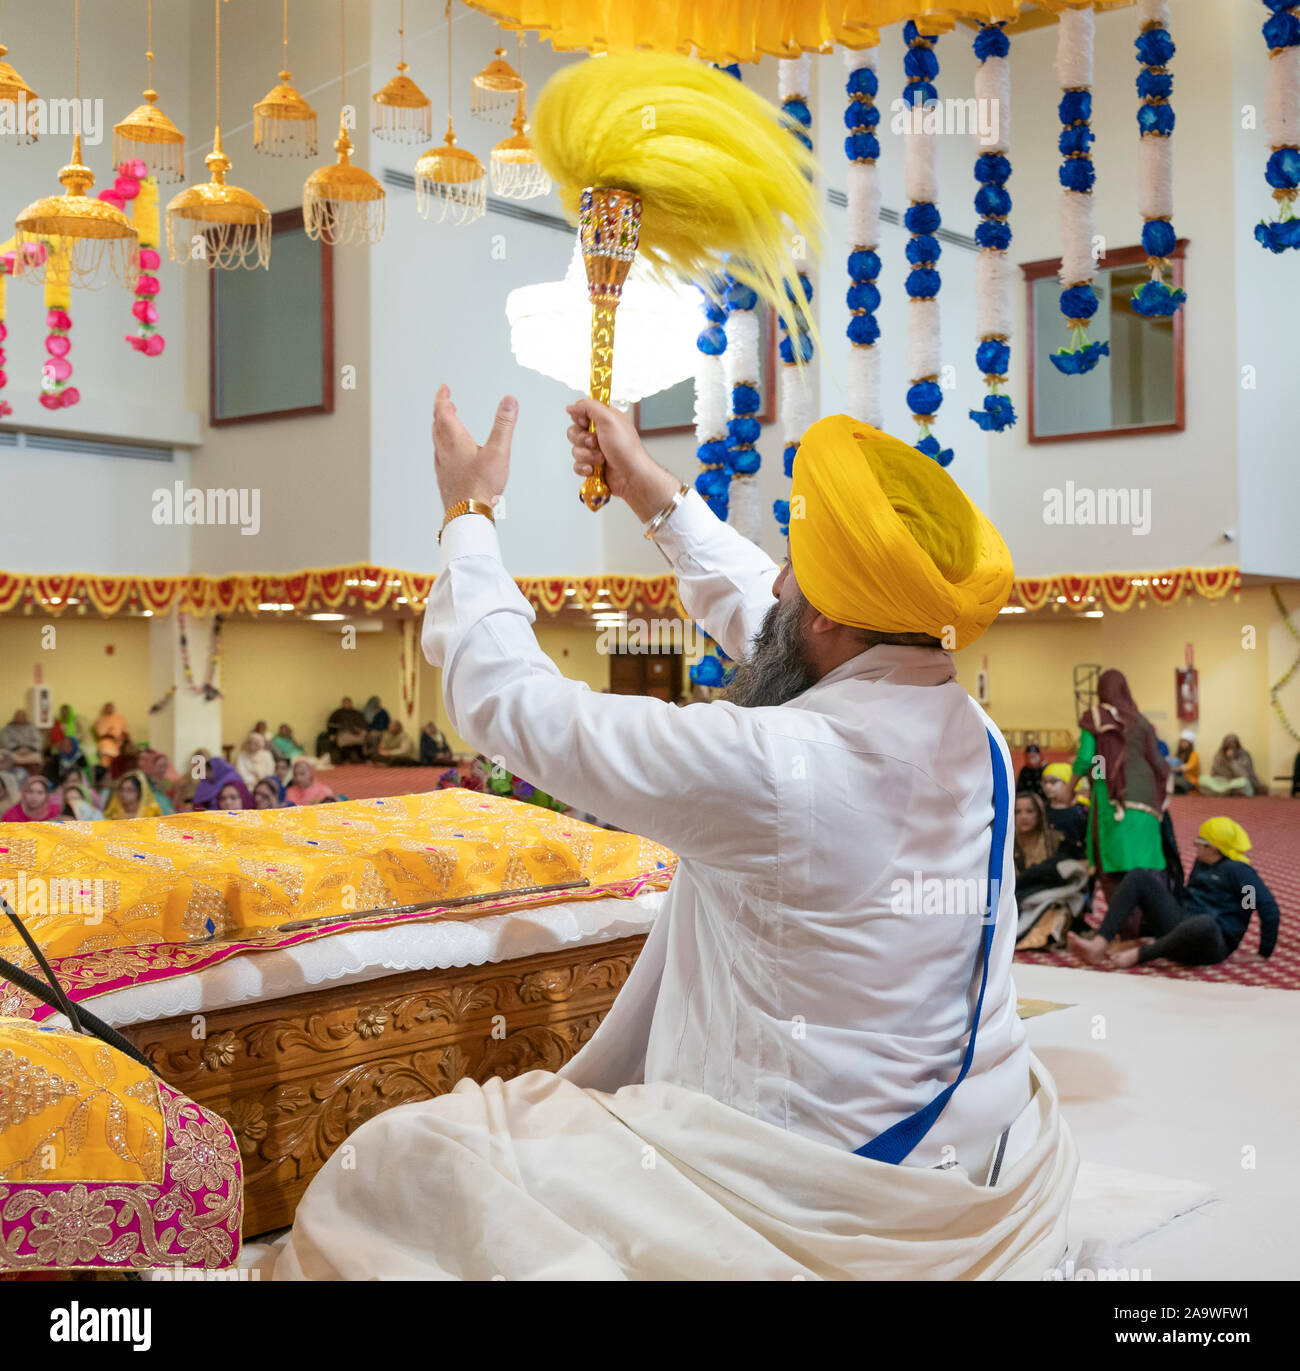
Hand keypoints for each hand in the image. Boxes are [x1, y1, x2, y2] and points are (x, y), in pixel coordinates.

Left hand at [433, 384, 516, 509]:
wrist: (468, 513)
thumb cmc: (481, 485)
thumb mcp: (498, 451)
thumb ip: (504, 425)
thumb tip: (509, 401)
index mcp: (455, 440)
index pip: (443, 412)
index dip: (442, 398)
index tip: (444, 389)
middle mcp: (444, 451)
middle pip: (437, 425)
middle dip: (442, 411)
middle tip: (447, 403)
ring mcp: (442, 466)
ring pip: (437, 441)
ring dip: (441, 428)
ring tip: (447, 424)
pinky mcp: (444, 478)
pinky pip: (440, 456)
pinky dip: (443, 446)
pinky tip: (450, 454)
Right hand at [566, 397, 680, 522]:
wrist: (631, 476)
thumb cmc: (626, 449)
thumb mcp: (608, 418)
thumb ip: (588, 407)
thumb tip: (571, 406)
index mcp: (604, 419)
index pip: (581, 413)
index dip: (580, 419)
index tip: (587, 424)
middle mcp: (599, 434)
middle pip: (574, 432)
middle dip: (582, 440)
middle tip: (596, 443)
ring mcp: (595, 451)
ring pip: (575, 450)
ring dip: (586, 456)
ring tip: (601, 459)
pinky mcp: (592, 466)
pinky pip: (577, 465)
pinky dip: (583, 468)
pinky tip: (593, 469)